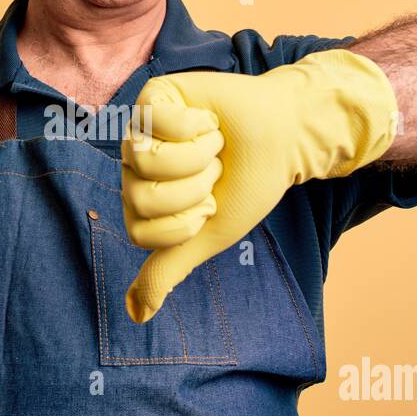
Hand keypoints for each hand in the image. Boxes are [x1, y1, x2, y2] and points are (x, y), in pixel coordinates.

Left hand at [122, 49, 397, 322]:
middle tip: (215, 172)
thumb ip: (169, 270)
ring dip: (199, 156)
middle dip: (196, 189)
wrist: (284, 140)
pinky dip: (197, 125)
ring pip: (151, 161)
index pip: (141, 231)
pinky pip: (159, 122)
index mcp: (141, 202)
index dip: (186, 223)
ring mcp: (139, 131)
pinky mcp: (152, 98)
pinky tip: (209, 120)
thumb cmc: (246, 186)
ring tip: (214, 144)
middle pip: (143, 197)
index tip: (211, 205)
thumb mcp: (209, 236)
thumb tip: (135, 316)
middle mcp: (132, 168)